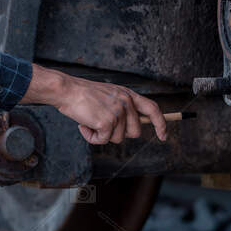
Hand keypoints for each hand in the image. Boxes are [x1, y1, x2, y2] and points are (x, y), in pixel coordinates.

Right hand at [20, 65, 168, 144]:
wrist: (67, 90)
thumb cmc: (83, 95)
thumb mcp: (109, 96)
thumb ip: (122, 108)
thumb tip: (131, 129)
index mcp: (128, 94)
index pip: (153, 109)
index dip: (161, 123)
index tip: (163, 136)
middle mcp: (126, 102)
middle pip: (135, 132)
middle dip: (119, 134)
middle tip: (101, 124)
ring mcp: (118, 112)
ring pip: (118, 139)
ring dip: (101, 135)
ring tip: (89, 121)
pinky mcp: (107, 122)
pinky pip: (102, 141)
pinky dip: (91, 138)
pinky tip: (83, 125)